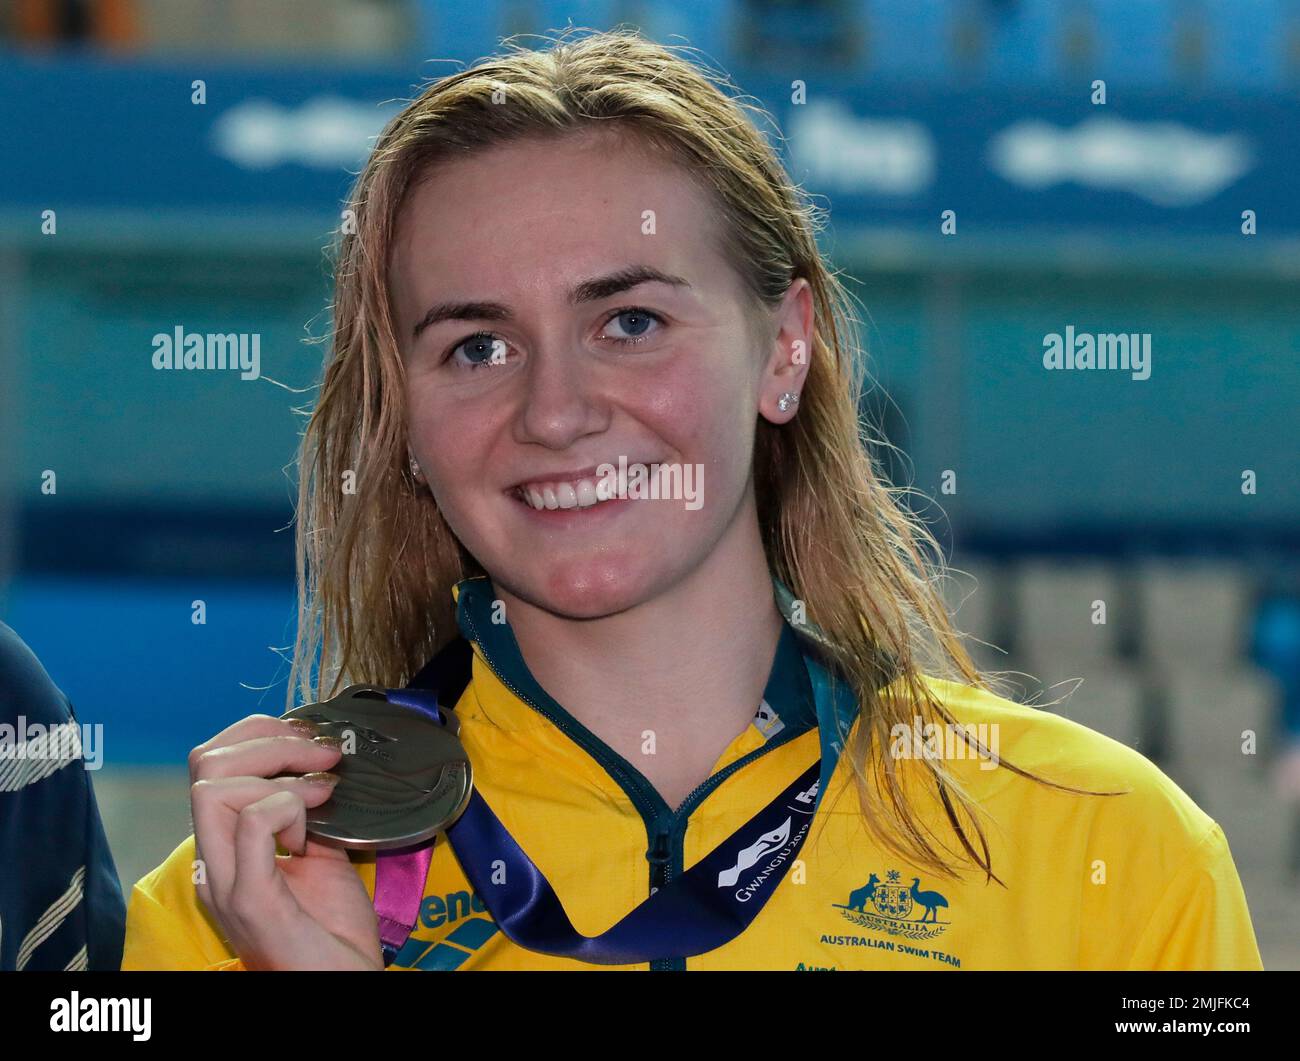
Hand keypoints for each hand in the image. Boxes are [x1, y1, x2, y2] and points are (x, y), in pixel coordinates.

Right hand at [188, 715, 383, 969]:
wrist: (343, 986)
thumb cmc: (334, 933)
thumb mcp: (322, 855)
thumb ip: (308, 811)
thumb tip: (320, 760)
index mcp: (226, 847)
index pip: (210, 762)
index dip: (259, 732)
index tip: (313, 737)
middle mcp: (215, 862)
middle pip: (204, 764)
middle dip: (269, 738)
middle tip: (323, 753)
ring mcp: (226, 881)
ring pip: (213, 787)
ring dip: (280, 769)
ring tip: (323, 789)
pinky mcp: (251, 899)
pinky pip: (252, 823)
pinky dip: (287, 805)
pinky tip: (315, 823)